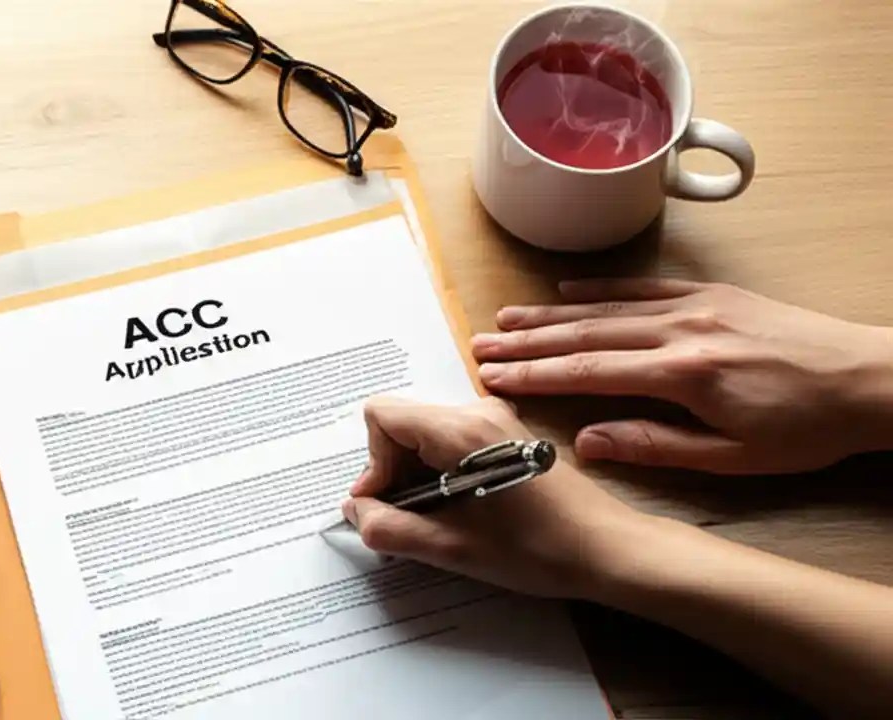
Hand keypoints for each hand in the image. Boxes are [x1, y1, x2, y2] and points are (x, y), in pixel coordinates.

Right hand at [343, 396, 648, 599]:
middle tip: (410, 519)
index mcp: (461, 430)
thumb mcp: (451, 549)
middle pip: (403, 424)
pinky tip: (463, 510)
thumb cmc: (539, 549)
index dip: (372, 462)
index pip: (382, 415)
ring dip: (418, 476)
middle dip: (393, 472)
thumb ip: (389, 527)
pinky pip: (452, 441)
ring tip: (441, 520)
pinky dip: (441, 473)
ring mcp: (495, 419)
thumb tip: (355, 510)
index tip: (385, 503)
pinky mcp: (507, 433)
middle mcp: (478, 410)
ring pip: (426, 434)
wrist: (607, 549)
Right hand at [471, 278, 892, 473]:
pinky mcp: (714, 294)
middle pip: (584, 333)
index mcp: (680, 374)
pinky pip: (645, 286)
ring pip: (607, 307)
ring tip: (506, 317)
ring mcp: (696, 306)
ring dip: (552, 312)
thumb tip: (588, 441)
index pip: (587, 372)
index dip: (533, 375)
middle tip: (480, 344)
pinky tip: (569, 288)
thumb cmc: (806, 428)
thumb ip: (655, 446)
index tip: (493, 377)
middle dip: (527, 341)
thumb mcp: (732, 457)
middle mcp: (680, 331)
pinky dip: (604, 288)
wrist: (870, 380)